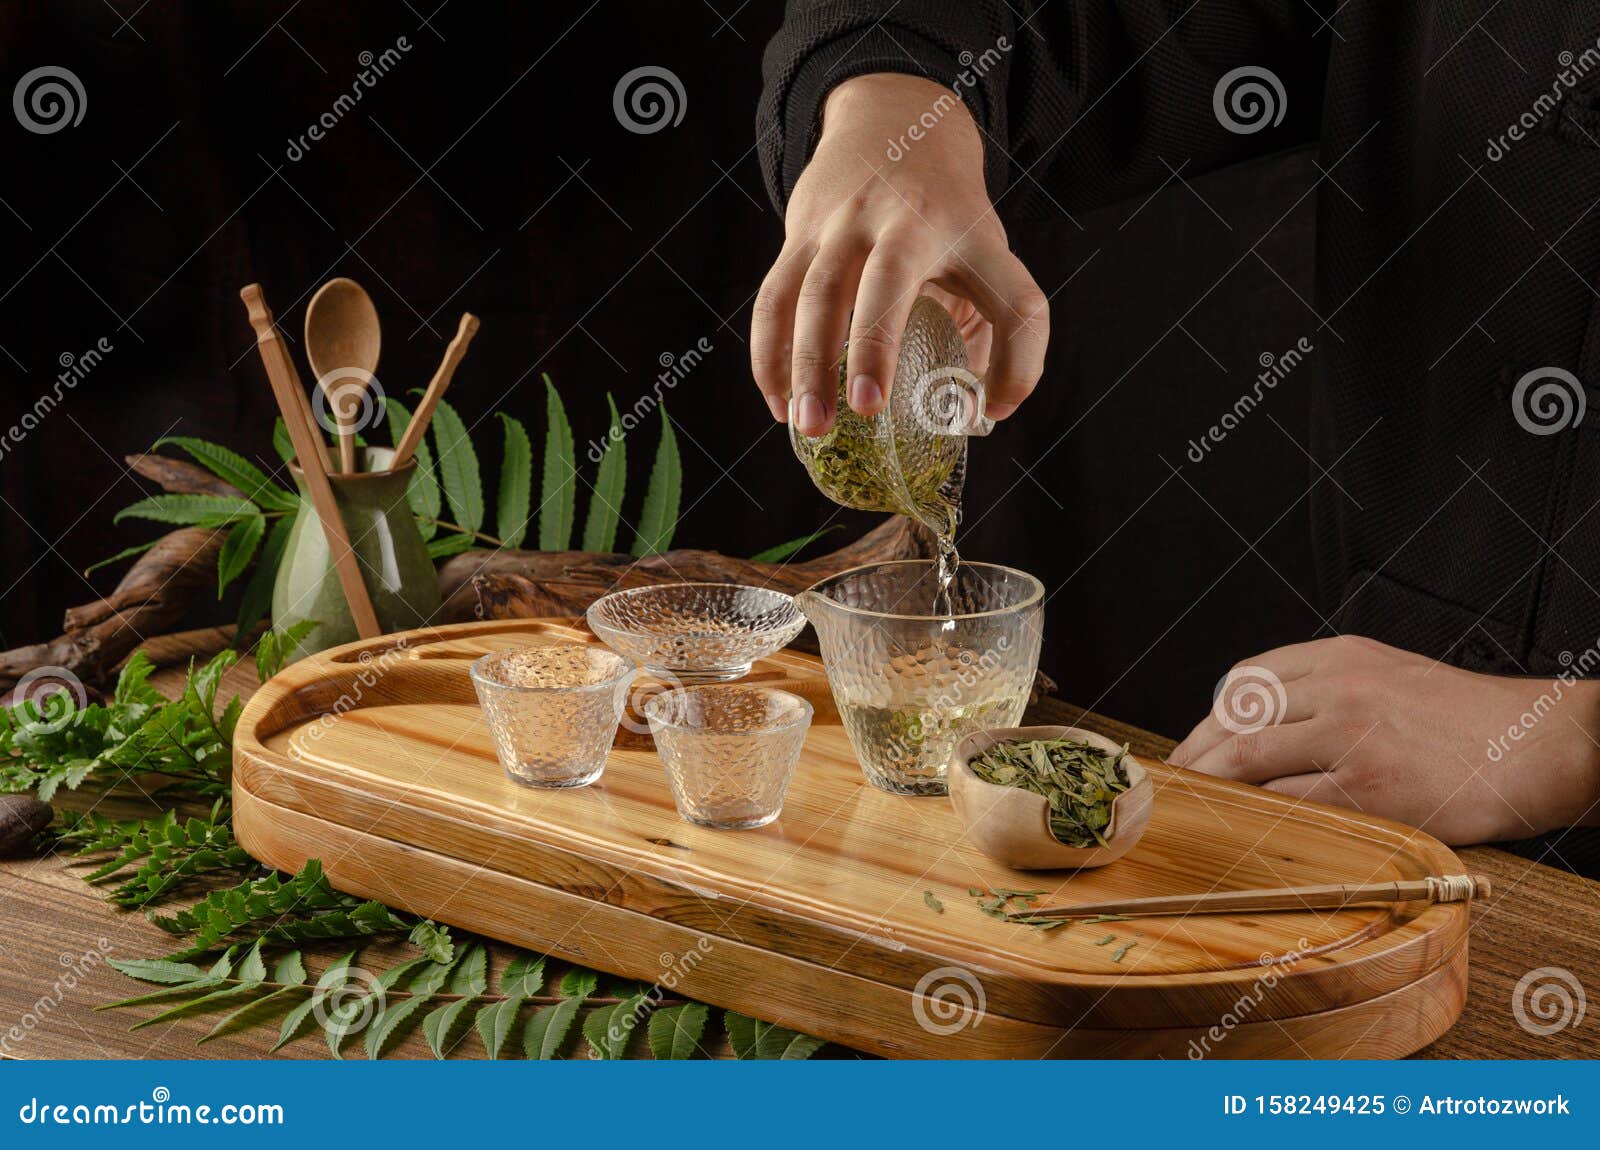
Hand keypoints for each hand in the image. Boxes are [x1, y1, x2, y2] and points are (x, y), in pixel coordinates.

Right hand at [751, 72, 1048, 435]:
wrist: (894, 119)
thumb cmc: (948, 215)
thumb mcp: (988, 254)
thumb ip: (994, 328)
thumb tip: (985, 410)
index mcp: (971, 237)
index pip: (1014, 299)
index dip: (1018, 358)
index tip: (995, 405)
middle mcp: (908, 221)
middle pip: (889, 281)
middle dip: (875, 347)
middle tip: (867, 409)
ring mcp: (846, 222)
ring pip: (816, 292)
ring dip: (807, 364)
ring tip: (808, 424)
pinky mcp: (801, 232)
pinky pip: (774, 297)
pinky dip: (770, 355)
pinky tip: (779, 402)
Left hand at [1168, 635, 1599, 843]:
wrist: (1541, 745)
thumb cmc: (1470, 720)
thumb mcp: (1392, 675)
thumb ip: (1330, 689)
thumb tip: (1265, 725)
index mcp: (1342, 656)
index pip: (1246, 679)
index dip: (1210, 716)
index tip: (1195, 744)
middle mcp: (1338, 687)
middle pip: (1234, 717)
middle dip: (1194, 754)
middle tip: (1173, 783)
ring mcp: (1349, 736)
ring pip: (1248, 757)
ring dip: (1210, 785)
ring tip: (1192, 807)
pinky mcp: (1367, 787)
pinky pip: (1287, 803)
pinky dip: (1254, 817)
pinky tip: (1241, 830)